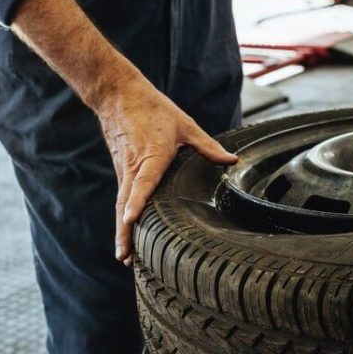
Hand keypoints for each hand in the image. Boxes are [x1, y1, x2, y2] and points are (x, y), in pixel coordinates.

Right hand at [95, 77, 237, 265]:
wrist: (118, 95)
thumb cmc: (153, 108)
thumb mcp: (185, 125)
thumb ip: (208, 146)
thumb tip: (233, 160)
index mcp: (151, 155)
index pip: (143, 183)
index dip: (137, 202)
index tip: (131, 219)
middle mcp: (134, 167)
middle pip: (126, 204)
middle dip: (125, 231)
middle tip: (126, 258)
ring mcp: (124, 170)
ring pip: (121, 204)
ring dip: (122, 230)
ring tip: (124, 256)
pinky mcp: (122, 170)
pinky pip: (121, 197)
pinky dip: (122, 216)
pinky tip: (126, 232)